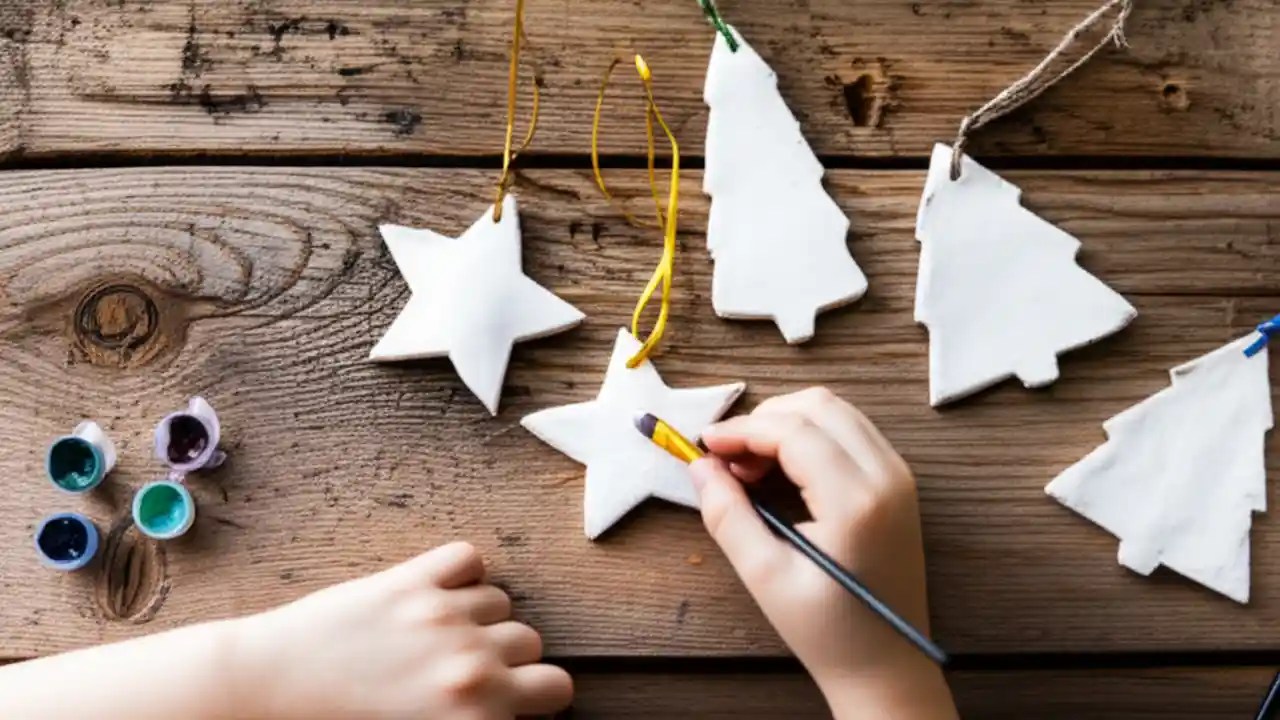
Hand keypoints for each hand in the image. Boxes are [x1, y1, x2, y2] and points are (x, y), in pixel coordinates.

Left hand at [230, 542, 572, 719]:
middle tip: (470, 672)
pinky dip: (462, 572)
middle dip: (510, 657)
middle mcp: (469, 660)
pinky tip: (441, 593)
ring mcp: (441, 614)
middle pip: (531, 642)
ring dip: (482, 617)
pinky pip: (468, 558)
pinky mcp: (409, 580)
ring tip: (445, 636)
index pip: (556, 689)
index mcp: (476, 710)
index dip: (536, 695)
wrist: (265, 695)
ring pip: (502, 602)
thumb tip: (502, 709)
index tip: (512, 698)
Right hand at [690, 388, 955, 718]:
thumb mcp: (765, 576)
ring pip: (837, 411)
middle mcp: (887, 477)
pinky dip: (810, 435)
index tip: (704, 446)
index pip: (792, 430)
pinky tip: (782, 471)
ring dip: (786, 423)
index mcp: (856, 501)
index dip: (741, 429)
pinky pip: (852, 432)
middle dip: (763, 419)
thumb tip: (700, 466)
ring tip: (751, 468)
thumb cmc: (828, 631)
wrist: (888, 665)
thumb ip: (727, 515)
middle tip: (728, 459)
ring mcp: (900, 477)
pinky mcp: (899, 484)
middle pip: (818, 406)